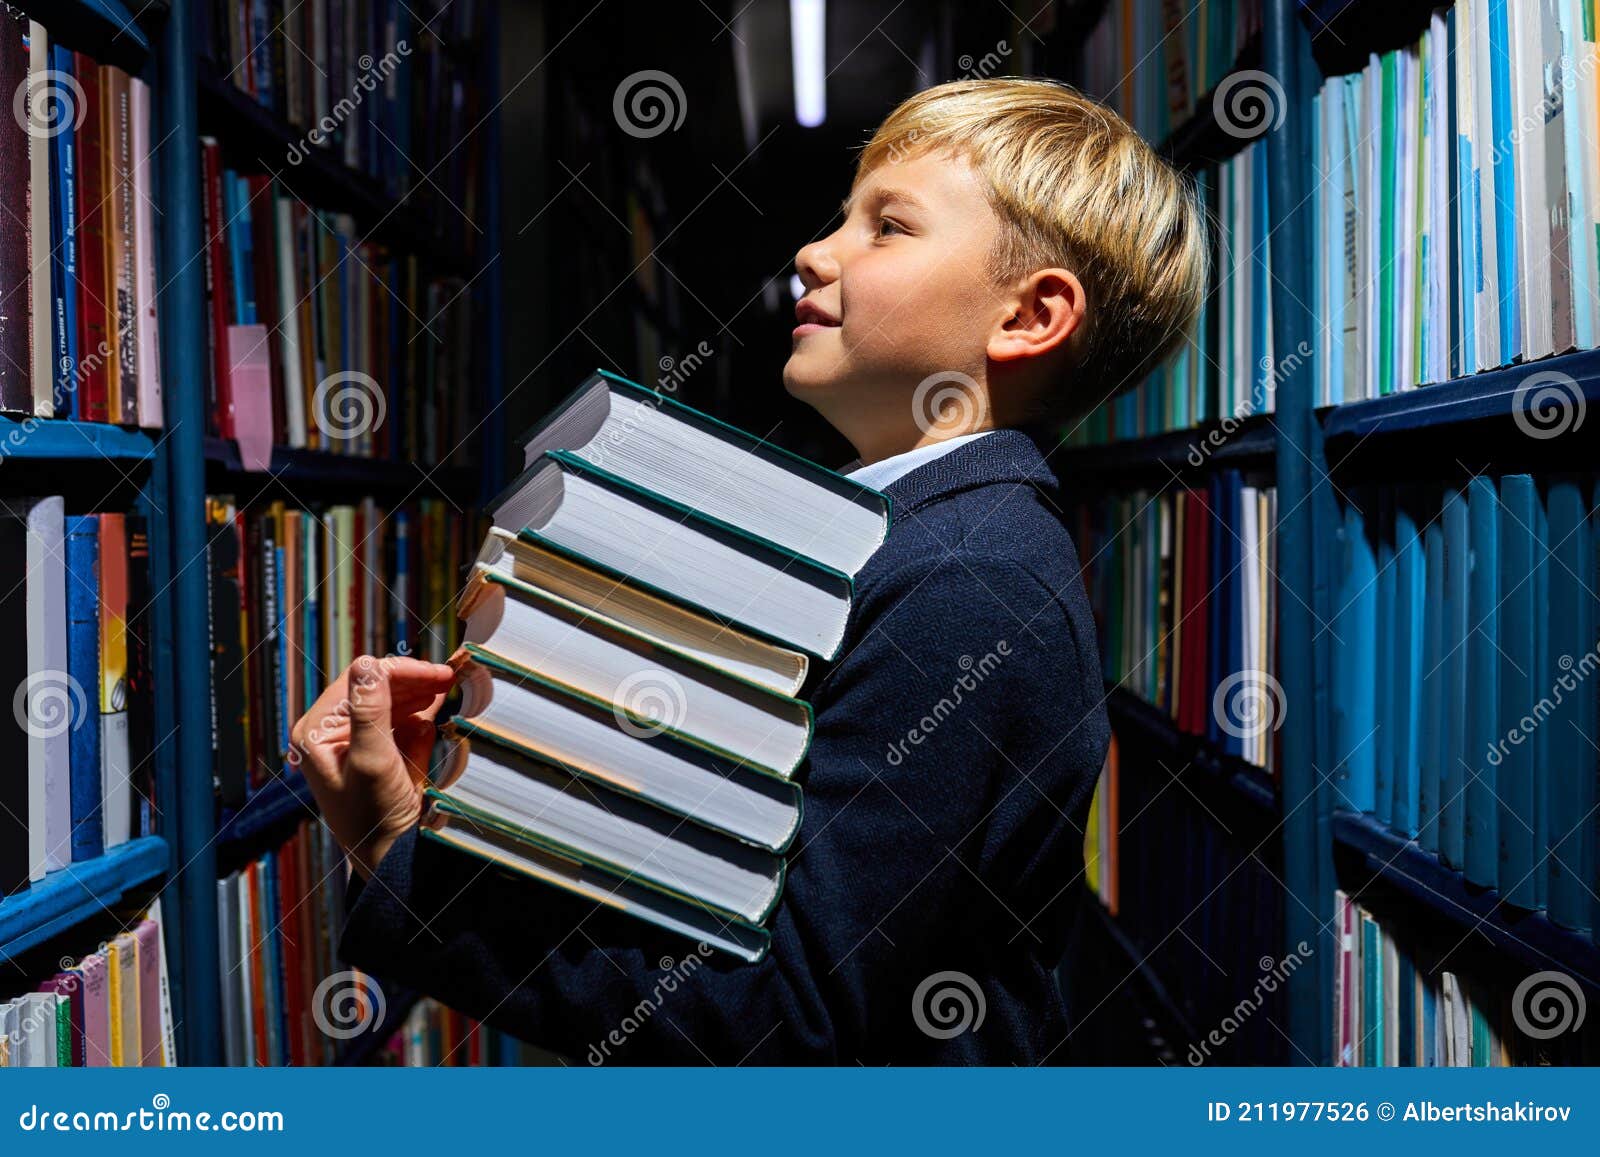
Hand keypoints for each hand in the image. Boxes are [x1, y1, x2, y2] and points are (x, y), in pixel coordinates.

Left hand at [291, 655, 457, 880]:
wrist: (390, 861)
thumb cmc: (373, 818)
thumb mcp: (372, 760)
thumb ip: (369, 711)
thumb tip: (369, 664)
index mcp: (318, 732)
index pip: (359, 680)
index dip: (398, 671)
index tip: (436, 673)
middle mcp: (334, 734)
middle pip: (376, 688)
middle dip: (413, 681)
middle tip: (448, 677)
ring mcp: (359, 744)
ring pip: (392, 702)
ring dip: (419, 694)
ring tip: (447, 688)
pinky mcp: (381, 756)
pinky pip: (401, 724)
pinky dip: (420, 715)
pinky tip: (435, 710)